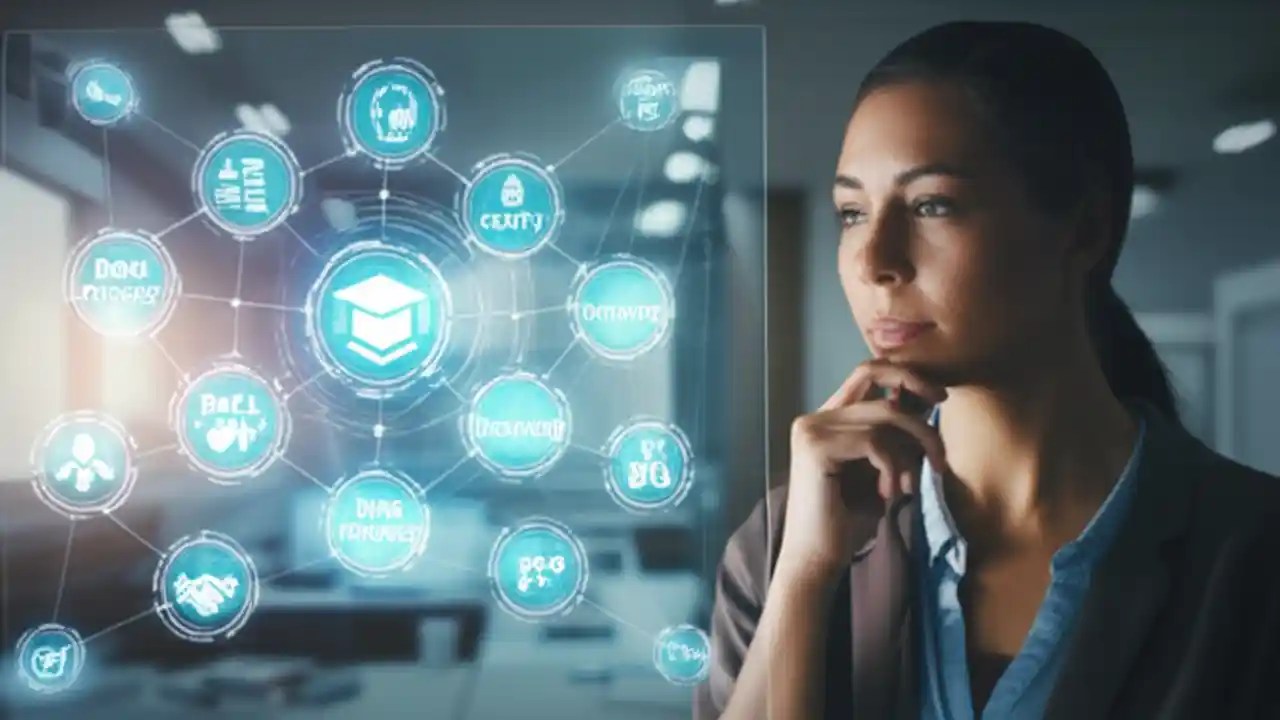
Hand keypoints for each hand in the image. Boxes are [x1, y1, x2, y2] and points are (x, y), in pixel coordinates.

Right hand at [777, 359, 948, 580]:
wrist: (818, 559)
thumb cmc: (849, 521)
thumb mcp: (882, 470)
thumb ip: (895, 437)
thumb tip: (927, 403)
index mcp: (828, 419)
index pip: (867, 372)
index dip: (906, 374)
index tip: (939, 397)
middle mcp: (815, 417)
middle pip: (874, 377)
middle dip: (916, 396)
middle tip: (938, 436)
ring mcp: (812, 429)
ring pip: (884, 414)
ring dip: (912, 450)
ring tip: (913, 485)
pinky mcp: (815, 447)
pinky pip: (874, 441)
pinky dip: (893, 468)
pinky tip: (889, 494)